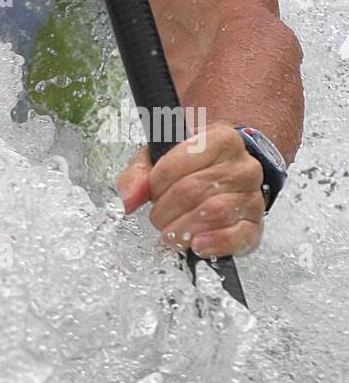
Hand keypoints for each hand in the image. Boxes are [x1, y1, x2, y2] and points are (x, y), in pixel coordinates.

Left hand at [115, 121, 266, 258]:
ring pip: (214, 213)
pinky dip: (213, 243)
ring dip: (183, 227)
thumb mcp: (159, 158)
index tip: (152, 189)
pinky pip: (238, 237)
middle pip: (194, 190)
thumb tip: (128, 199)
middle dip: (166, 209)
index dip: (158, 182)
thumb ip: (138, 175)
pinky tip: (196, 244)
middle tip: (158, 215)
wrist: (224, 175)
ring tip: (171, 230)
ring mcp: (252, 197)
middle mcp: (243, 166)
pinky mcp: (255, 226)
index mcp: (221, 139)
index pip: (181, 161)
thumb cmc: (191, 165)